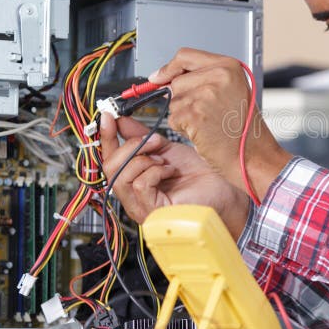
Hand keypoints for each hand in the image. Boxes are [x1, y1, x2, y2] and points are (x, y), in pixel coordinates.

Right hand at [100, 113, 249, 239]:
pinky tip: (169, 171)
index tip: (108, 116)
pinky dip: (154, 172)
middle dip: (130, 147)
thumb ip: (141, 137)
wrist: (222, 187)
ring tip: (164, 159)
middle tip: (154, 140)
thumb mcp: (166, 149)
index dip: (105, 136)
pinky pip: (139, 185)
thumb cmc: (199, 174)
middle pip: (109, 168)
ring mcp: (141, 207)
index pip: (108, 159)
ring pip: (121, 177)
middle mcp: (133, 196)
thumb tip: (120, 120)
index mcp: (133, 180)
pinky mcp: (153, 212)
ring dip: (144, 160)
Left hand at [148, 48, 291, 199]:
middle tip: (206, 112)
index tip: (160, 76)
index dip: (169, 68)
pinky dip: (184, 128)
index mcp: (229, 66)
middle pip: (176, 80)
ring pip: (173, 101)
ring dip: (184, 115)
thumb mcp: (232, 90)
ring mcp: (206, 95)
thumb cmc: (244, 127)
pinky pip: (174, 118)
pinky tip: (204, 131)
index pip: (185, 56)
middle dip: (183, 98)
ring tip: (208, 122)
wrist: (252, 153)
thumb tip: (165, 77)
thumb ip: (204, 77)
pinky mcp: (195, 114)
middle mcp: (218, 76)